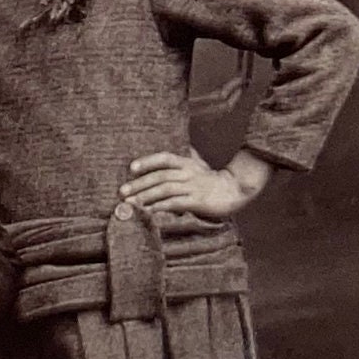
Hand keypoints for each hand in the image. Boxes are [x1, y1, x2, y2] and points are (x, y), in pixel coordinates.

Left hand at [120, 147, 270, 220]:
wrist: (236, 191)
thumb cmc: (213, 179)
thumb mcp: (199, 165)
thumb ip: (186, 157)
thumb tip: (179, 147)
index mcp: (187, 163)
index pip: (164, 158)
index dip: (147, 161)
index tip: (131, 168)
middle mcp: (188, 173)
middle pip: (160, 176)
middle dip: (139, 184)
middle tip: (122, 191)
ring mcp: (193, 187)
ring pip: (165, 189)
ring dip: (145, 196)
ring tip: (130, 203)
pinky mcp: (197, 201)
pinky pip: (175, 203)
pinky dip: (160, 207)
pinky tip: (148, 211)